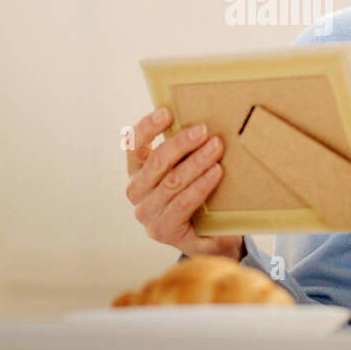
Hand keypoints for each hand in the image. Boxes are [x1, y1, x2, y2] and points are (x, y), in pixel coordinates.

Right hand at [124, 107, 244, 259]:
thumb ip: (183, 149)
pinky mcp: (162, 230)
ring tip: (216, 147)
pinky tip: (216, 172)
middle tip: (204, 130)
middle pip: (156, 162)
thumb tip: (199, 118)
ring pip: (172, 182)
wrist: (210, 237)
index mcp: (136, 171)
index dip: (148, 127)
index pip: (134, 145)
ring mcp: (147, 213)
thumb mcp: (185, 168)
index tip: (167, 112)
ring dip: (196, 162)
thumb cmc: (196, 194)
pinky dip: (201, 185)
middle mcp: (136, 192)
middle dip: (181, 143)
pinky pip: (183, 203)